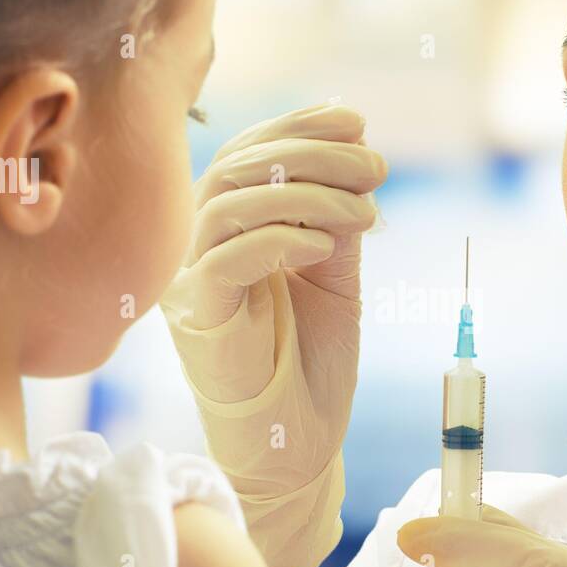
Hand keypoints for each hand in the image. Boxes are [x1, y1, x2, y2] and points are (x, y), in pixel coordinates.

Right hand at [162, 103, 387, 566]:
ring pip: (227, 205)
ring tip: (365, 208)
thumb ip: (334, 220)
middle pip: (236, 168)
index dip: (299, 126)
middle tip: (376, 165)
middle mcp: (198, 249)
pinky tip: (325, 245)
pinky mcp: (197, 322)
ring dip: (304, 192)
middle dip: (311, 152)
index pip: (248, 155)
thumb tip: (356, 152)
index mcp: (227, 231)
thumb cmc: (310, 365)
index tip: (357, 119)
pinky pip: (224, 262)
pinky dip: (276, 239)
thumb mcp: (335, 276)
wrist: (298, 447)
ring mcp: (190, 284)